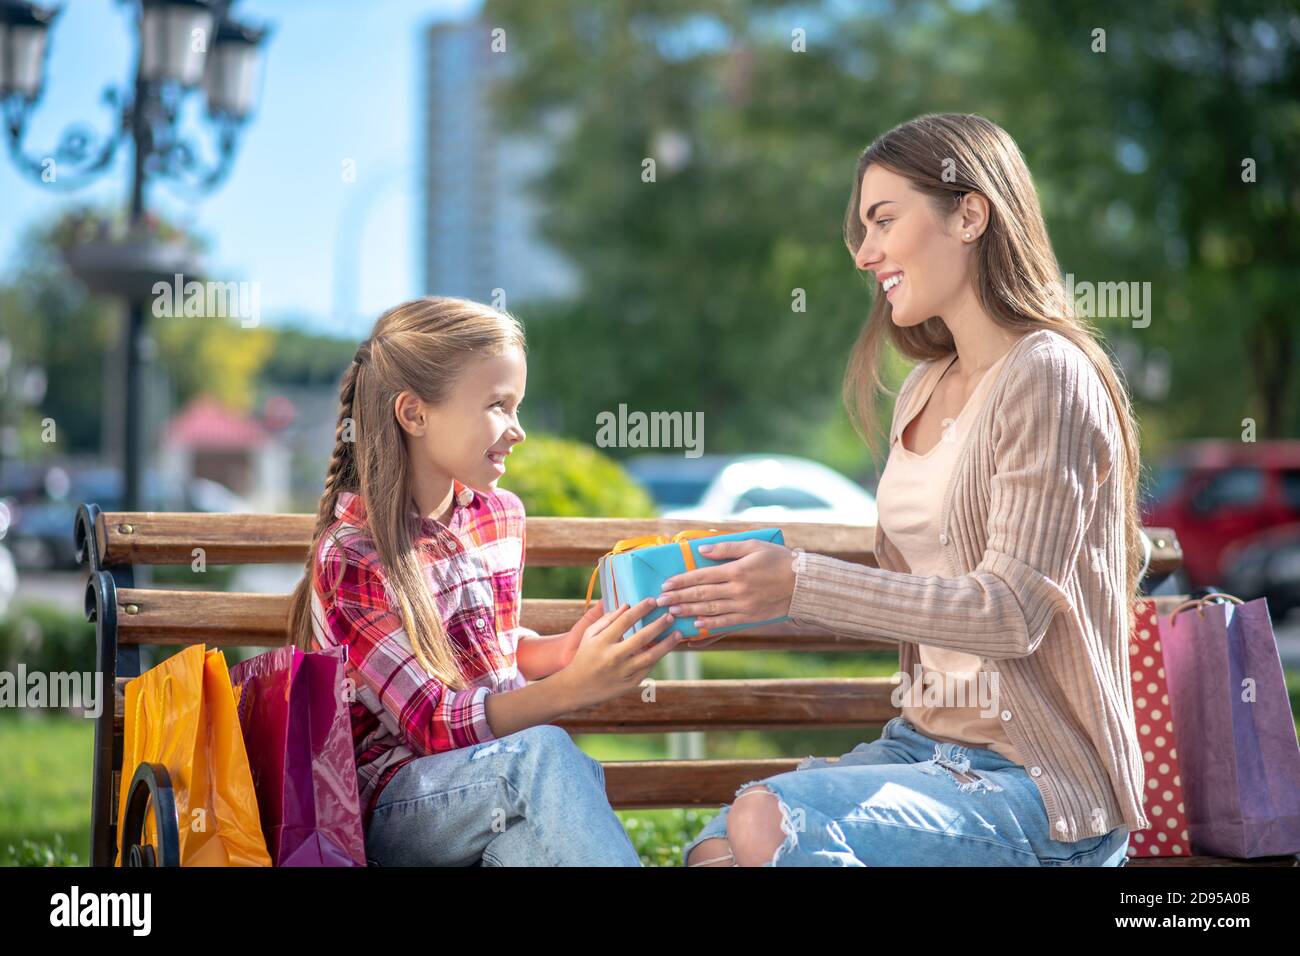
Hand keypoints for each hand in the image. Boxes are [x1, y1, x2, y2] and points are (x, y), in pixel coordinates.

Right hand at [557, 598, 680, 709]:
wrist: (578, 687)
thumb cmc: (585, 656)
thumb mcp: (589, 635)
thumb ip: (607, 620)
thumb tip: (626, 606)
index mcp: (602, 642)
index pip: (625, 621)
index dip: (640, 609)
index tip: (653, 600)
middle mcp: (614, 657)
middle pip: (641, 638)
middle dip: (658, 625)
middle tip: (670, 615)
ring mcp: (623, 672)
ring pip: (650, 657)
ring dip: (666, 644)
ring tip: (678, 633)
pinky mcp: (630, 684)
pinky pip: (648, 669)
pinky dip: (658, 658)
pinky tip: (666, 648)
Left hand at [656, 539, 796, 631]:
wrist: (802, 584)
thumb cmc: (778, 560)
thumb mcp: (753, 546)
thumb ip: (726, 548)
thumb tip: (701, 550)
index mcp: (736, 570)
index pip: (701, 576)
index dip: (681, 581)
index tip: (666, 584)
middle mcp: (737, 590)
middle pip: (701, 594)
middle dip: (678, 597)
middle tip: (660, 601)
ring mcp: (743, 606)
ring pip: (710, 610)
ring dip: (688, 611)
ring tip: (672, 612)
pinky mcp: (750, 617)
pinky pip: (725, 622)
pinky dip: (709, 624)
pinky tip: (696, 624)